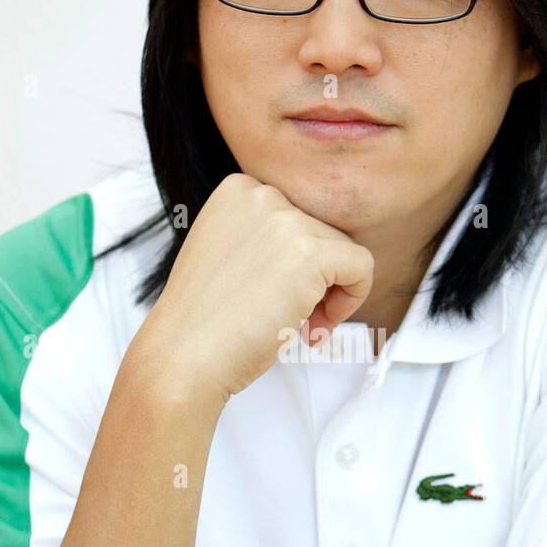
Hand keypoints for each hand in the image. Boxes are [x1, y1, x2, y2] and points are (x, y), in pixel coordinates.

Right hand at [127, 172, 374, 404]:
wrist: (184, 355)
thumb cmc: (203, 322)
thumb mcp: (227, 255)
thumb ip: (266, 240)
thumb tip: (320, 251)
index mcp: (238, 190)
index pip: (298, 219)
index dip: (296, 264)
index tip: (275, 293)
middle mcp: (261, 195)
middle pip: (324, 233)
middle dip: (316, 281)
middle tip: (290, 317)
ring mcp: (285, 221)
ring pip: (345, 251)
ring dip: (330, 295)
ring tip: (298, 325)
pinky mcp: (310, 252)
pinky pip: (363, 267)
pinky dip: (352, 300)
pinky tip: (316, 325)